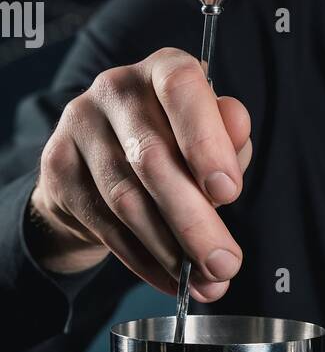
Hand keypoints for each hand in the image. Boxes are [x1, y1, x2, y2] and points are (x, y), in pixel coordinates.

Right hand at [29, 47, 250, 299]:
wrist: (102, 162)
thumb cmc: (175, 144)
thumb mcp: (212, 137)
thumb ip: (229, 138)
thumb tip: (238, 131)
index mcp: (162, 69)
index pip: (181, 88)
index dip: (205, 140)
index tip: (229, 193)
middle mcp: (116, 88)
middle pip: (151, 157)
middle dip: (195, 220)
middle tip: (225, 263)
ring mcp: (80, 126)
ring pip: (126, 198)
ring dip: (171, 249)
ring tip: (206, 281)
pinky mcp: (58, 168)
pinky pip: (104, 224)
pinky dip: (143, 260)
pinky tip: (171, 280)